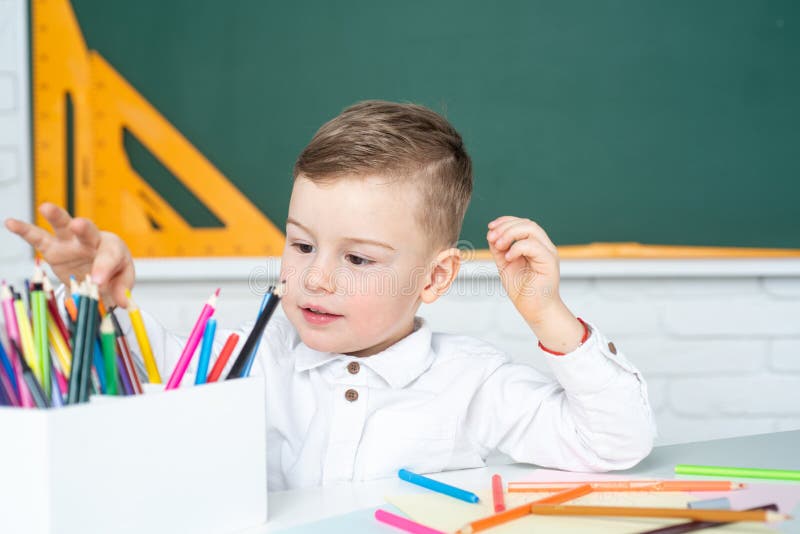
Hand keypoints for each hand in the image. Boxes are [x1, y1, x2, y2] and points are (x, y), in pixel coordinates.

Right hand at [4, 203, 133, 306]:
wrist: (100, 277)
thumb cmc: (114, 275)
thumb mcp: (123, 282)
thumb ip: (122, 290)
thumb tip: (122, 302)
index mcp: (113, 248)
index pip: (110, 256)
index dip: (104, 268)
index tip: (98, 281)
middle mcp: (91, 241)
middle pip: (88, 231)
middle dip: (83, 227)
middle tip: (79, 225)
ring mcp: (70, 243)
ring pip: (62, 226)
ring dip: (55, 216)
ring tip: (46, 207)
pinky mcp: (53, 249)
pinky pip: (38, 238)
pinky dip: (25, 230)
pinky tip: (12, 223)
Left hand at [487, 216, 583, 351]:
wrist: (535, 310)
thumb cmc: (523, 291)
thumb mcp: (505, 265)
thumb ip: (499, 249)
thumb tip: (491, 233)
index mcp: (534, 245)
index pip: (522, 223)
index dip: (506, 221)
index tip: (490, 227)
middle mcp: (543, 246)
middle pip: (527, 223)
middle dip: (506, 226)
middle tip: (491, 237)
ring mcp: (548, 253)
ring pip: (531, 230)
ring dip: (510, 234)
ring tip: (498, 245)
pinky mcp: (549, 262)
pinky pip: (533, 246)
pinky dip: (517, 248)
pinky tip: (508, 257)